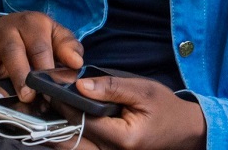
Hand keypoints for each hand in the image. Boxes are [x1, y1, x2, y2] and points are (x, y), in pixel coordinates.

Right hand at [0, 11, 83, 101]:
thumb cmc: (33, 36)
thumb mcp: (54, 35)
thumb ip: (68, 48)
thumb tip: (77, 62)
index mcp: (35, 23)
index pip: (42, 47)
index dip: (49, 69)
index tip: (56, 87)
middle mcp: (13, 29)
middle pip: (19, 51)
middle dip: (26, 76)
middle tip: (33, 96)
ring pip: (1, 58)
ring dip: (9, 79)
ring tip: (17, 98)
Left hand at [50, 75, 205, 149]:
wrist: (183, 131)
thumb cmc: (166, 109)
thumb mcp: (144, 91)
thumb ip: (112, 88)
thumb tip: (80, 84)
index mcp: (123, 139)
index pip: (83, 120)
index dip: (65, 103)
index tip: (51, 86)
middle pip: (70, 141)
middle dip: (54, 120)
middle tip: (44, 99)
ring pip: (72, 148)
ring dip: (58, 129)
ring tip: (51, 108)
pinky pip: (81, 148)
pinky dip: (69, 135)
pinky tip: (65, 119)